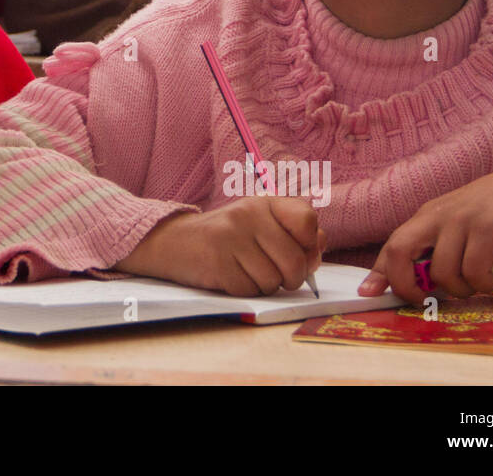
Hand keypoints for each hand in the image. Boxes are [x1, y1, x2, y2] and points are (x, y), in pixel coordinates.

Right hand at [118, 197, 324, 295]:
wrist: (173, 242)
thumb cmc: (226, 237)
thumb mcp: (259, 224)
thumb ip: (294, 233)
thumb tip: (319, 248)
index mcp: (263, 203)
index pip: (308, 220)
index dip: (309, 244)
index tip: (296, 249)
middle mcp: (247, 215)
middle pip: (295, 261)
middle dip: (290, 277)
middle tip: (273, 272)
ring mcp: (231, 238)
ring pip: (273, 281)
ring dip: (264, 285)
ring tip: (246, 270)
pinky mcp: (217, 263)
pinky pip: (250, 290)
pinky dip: (245, 290)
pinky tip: (231, 276)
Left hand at [359, 165, 492, 301]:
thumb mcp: (458, 225)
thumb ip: (437, 245)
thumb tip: (415, 279)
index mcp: (427, 216)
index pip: (393, 244)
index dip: (379, 272)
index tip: (367, 293)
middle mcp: (437, 216)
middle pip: (399, 250)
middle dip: (405, 284)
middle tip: (426, 300)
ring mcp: (460, 221)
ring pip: (442, 273)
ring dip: (461, 290)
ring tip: (480, 284)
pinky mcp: (487, 229)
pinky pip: (474, 272)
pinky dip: (485, 285)